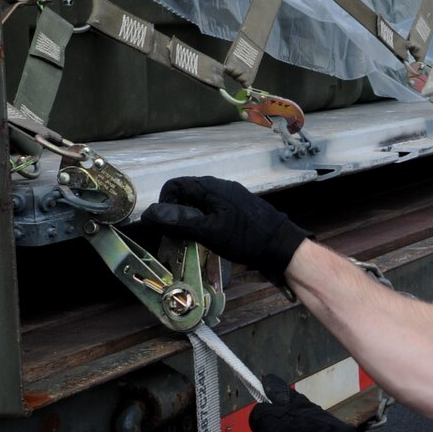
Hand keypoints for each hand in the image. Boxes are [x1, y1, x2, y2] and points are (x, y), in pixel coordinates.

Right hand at [135, 175, 307, 291]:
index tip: (164, 225)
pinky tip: (208, 239)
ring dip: (190, 219)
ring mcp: (230, 198)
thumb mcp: (209, 232)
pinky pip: (212, 211)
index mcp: (211, 187)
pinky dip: (203, 223)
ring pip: (199, 204)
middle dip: (175, 212)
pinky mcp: (238, 210)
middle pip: (187, 194)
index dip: (164, 203)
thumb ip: (180, 222)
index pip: (175, 185)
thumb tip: (150, 214)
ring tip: (190, 240)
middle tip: (175, 236)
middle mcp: (220, 187)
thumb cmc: (247, 237)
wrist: (282, 246)